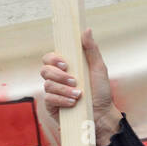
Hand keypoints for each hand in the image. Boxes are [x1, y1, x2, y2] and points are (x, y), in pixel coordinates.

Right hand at [39, 27, 121, 145]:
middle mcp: (57, 79)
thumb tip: (86, 30)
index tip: (65, 64)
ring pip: (47, 85)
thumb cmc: (101, 92)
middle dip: (59, 76)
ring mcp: (53, 92)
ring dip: (64, 90)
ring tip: (78, 95)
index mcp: (66, 68)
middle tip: (74, 81)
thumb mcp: (99, 68)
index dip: (53, 59)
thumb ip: (91, 49)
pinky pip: (49, 99)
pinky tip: (73, 103)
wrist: (102, 115)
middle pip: (44, 70)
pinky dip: (62, 100)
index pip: (49, 58)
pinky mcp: (51, 106)